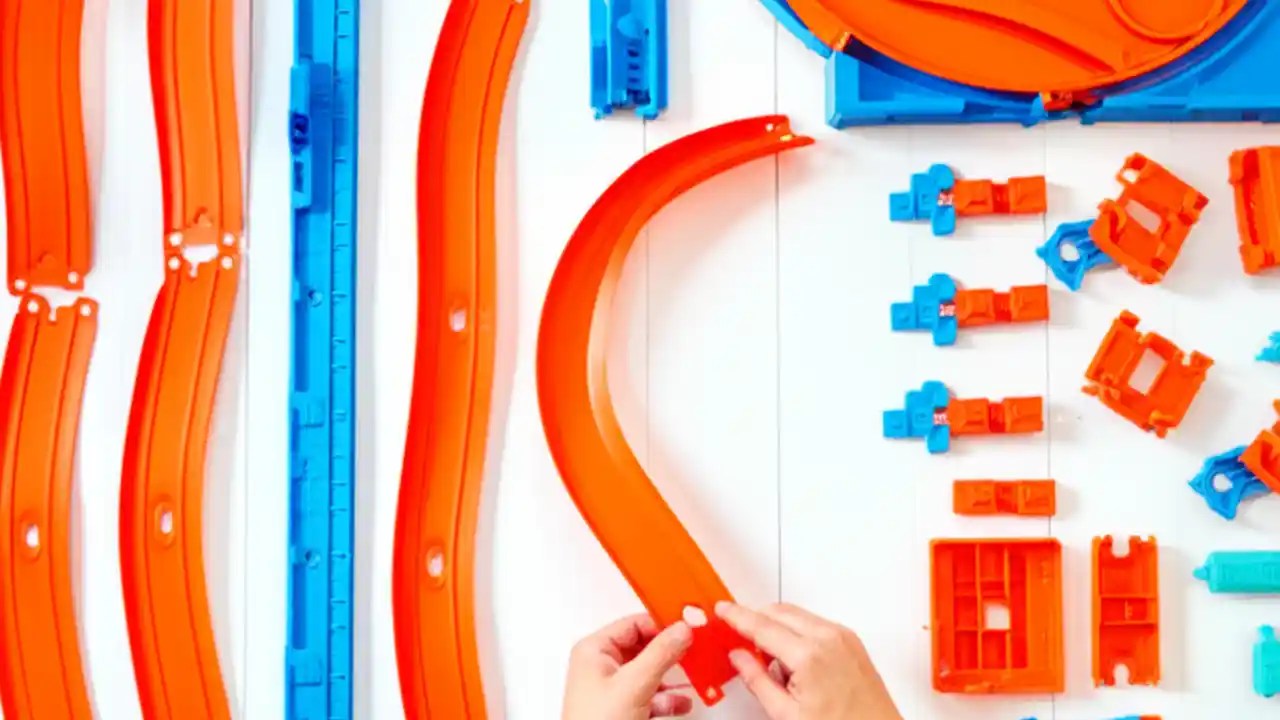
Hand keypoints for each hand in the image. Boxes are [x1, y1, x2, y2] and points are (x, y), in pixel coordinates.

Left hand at [562, 614, 695, 719]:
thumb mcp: (635, 684)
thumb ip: (661, 654)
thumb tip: (681, 630)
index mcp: (595, 651)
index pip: (634, 624)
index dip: (662, 624)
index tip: (688, 627)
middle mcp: (600, 667)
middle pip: (643, 648)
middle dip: (670, 654)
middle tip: (694, 651)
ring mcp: (610, 690)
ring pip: (648, 673)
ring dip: (671, 679)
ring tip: (693, 677)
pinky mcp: (619, 710)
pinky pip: (647, 696)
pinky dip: (665, 700)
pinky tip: (680, 704)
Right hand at [716, 602, 901, 719]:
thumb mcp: (787, 714)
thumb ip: (757, 681)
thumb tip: (739, 657)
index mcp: (809, 655)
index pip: (761, 625)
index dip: (737, 616)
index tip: (722, 610)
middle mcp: (828, 638)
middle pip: (779, 612)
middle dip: (756, 621)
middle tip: (740, 641)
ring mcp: (843, 637)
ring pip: (797, 615)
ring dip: (778, 628)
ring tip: (774, 666)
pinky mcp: (852, 640)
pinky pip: (815, 624)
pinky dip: (798, 633)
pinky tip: (795, 663)